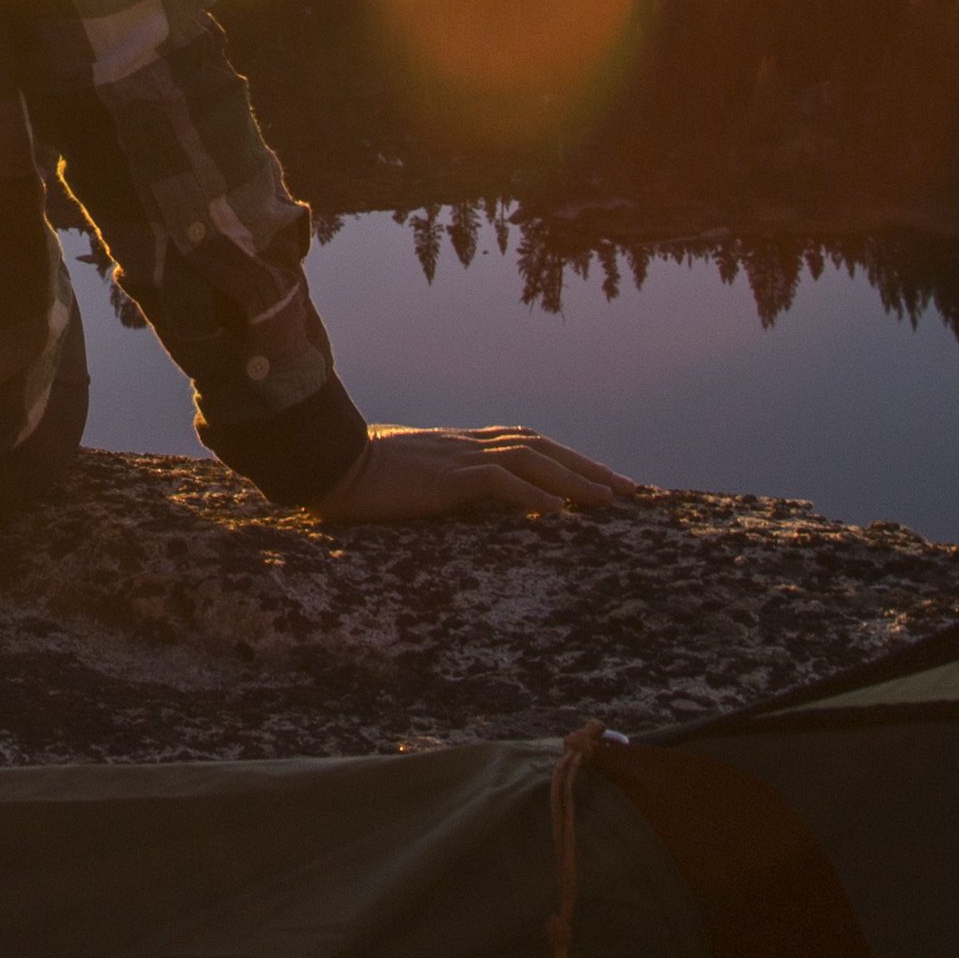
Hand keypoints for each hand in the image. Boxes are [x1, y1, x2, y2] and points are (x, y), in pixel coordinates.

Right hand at [308, 424, 638, 523]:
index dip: (567, 459)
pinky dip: (534, 494)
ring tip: (610, 499)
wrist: (328, 463)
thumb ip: (439, 484)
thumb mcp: (411, 480)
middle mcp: (468, 444)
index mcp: (462, 445)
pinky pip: (500, 482)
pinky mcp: (446, 476)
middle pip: (542, 447)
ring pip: (532, 458)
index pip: (527, 444)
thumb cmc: (360, 477)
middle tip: (630, 489)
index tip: (601, 479)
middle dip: (588, 467)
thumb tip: (457, 500)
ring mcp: (458, 456)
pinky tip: (560, 512)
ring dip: (575, 478)